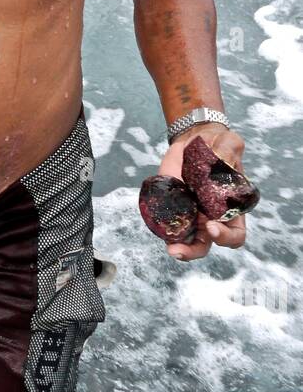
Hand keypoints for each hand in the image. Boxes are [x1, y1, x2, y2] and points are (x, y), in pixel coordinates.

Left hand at [157, 124, 246, 261]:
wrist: (195, 141)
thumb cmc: (218, 145)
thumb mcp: (228, 142)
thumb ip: (228, 148)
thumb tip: (222, 158)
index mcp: (230, 209)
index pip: (234, 234)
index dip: (226, 237)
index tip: (212, 226)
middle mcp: (211, 217)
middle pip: (206, 245)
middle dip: (194, 251)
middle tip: (180, 249)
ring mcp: (190, 215)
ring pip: (184, 241)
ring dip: (178, 249)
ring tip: (170, 249)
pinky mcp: (172, 208)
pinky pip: (167, 224)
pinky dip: (163, 229)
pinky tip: (157, 225)